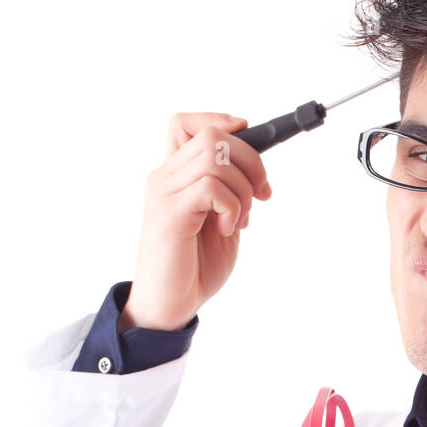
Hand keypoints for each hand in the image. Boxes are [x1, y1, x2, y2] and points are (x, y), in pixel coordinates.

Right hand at [119, 111, 272, 332]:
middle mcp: (165, 177)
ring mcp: (165, 193)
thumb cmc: (194, 268)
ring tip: (239, 219)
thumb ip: (231, 193)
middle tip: (261, 196)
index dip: (218, 121)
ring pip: (215, 157)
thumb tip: (255, 170)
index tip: (246, 142)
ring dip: (242, 188)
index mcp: (176, 176)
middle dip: (251, 162)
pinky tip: (227, 229)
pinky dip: (232, 207)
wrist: (169, 305)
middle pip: (212, 136)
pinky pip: (211, 187)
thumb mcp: (222, 221)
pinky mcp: (169, 213)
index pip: (186, 123)